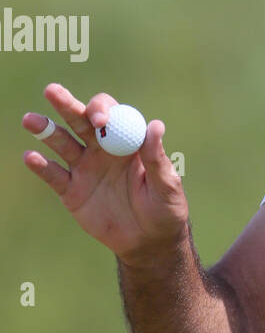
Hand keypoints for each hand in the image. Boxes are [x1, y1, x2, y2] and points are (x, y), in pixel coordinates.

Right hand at [21, 83, 190, 263]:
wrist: (148, 242)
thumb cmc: (165, 209)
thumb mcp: (167, 186)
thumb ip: (157, 159)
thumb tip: (155, 125)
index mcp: (127, 142)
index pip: (111, 115)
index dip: (103, 111)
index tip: (100, 121)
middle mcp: (102, 149)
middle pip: (80, 121)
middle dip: (67, 105)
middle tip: (52, 91)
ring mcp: (85, 168)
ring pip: (62, 143)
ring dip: (46, 130)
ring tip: (30, 120)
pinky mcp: (71, 190)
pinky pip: (54, 175)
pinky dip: (41, 166)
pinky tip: (30, 157)